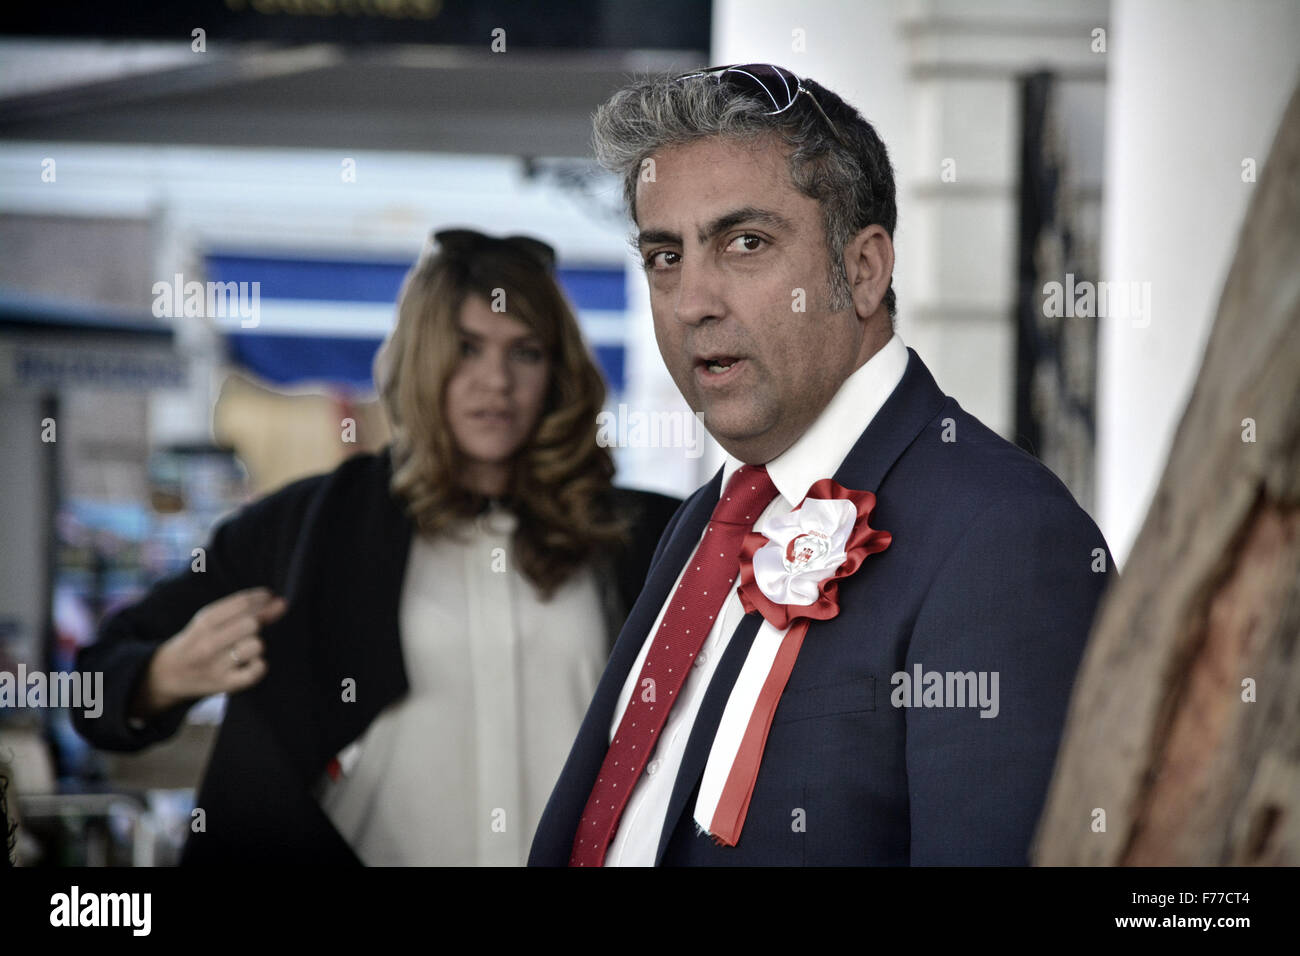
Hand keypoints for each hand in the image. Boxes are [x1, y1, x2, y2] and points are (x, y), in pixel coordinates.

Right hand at [131, 587, 287, 718]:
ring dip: (257, 644)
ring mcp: (216, 665)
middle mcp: (208, 643)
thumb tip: (278, 601)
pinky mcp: (224, 684)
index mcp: (204, 621)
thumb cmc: (197, 641)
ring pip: (255, 646)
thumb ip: (242, 610)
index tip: (270, 597)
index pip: (242, 603)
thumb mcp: (209, 621)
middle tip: (255, 627)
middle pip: (252, 624)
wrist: (167, 675)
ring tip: (246, 648)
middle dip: (260, 621)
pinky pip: (255, 672)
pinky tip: (251, 663)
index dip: (262, 598)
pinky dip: (259, 666)